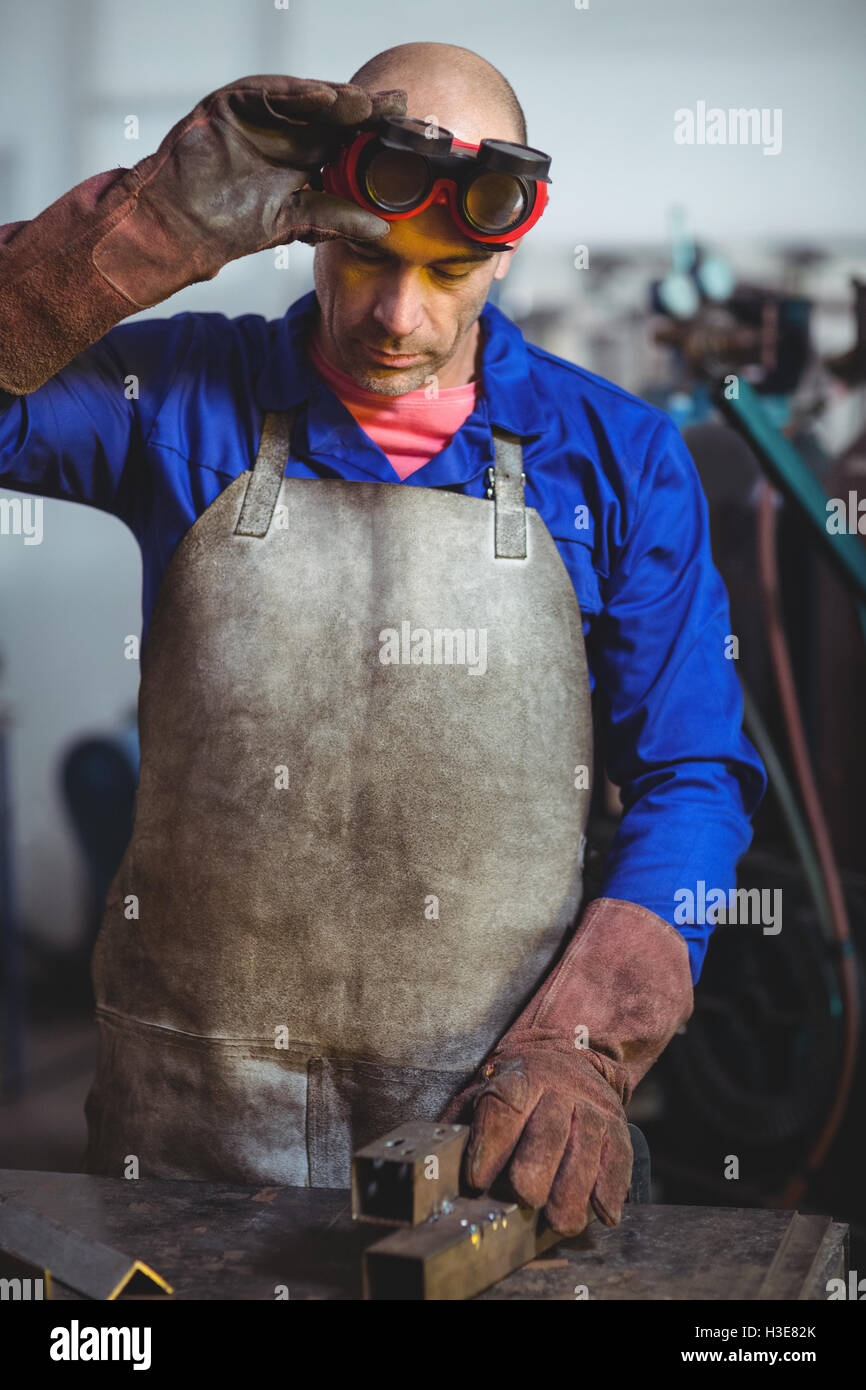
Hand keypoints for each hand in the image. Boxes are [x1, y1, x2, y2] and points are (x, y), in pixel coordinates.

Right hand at [92, 74, 407, 305]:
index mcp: (302, 160)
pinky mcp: (234, 104)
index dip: (376, 141)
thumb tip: (381, 230)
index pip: (347, 144)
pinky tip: (326, 98)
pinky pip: (269, 93)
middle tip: (401, 108)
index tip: (410, 141)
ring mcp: (260, 117)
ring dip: (338, 100)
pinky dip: (297, 94)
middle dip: (367, 111)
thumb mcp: (292, 223)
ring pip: (306, 101)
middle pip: (334, 116)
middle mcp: (286, 134)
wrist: (176, 227)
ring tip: (367, 104)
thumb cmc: (225, 226)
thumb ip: (332, 218)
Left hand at [444, 1042, 633, 1236]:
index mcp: (520, 1079)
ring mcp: (591, 1110)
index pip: (504, 1106)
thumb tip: (431, 1160)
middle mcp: (559, 1091)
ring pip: (585, 1150)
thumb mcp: (483, 1092)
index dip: (491, 1145)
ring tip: (560, 1222)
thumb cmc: (518, 1092)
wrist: (570, 1059)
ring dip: (573, 1191)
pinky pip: (617, 1160)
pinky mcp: (617, 1130)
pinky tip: (601, 1214)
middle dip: (535, 1169)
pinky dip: (611, 1190)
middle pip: (547, 1132)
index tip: (478, 1180)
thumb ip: (462, 1123)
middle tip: (524, 1199)